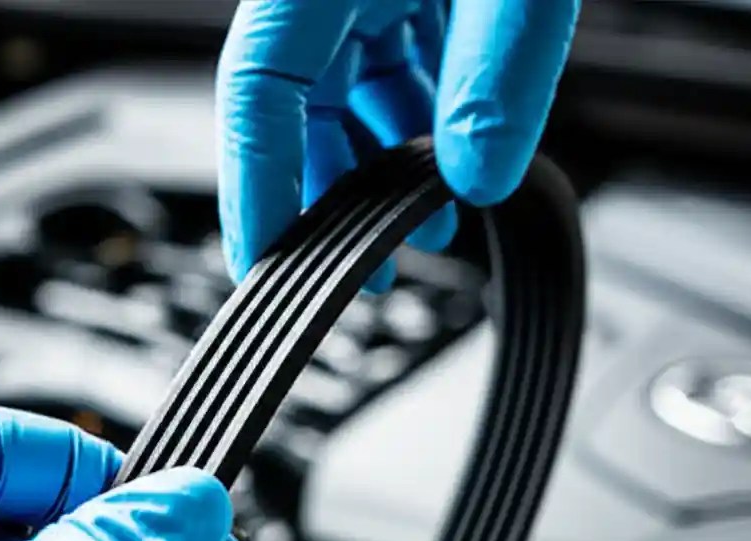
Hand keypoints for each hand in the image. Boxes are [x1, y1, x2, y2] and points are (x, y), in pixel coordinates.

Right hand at [217, 0, 579, 291]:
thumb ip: (496, 72)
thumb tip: (477, 174)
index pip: (257, 89)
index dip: (254, 184)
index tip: (267, 261)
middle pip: (294, 105)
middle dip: (333, 195)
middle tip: (366, 266)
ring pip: (344, 92)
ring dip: (384, 164)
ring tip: (431, 224)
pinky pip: (387, 64)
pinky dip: (414, 121)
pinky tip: (449, 161)